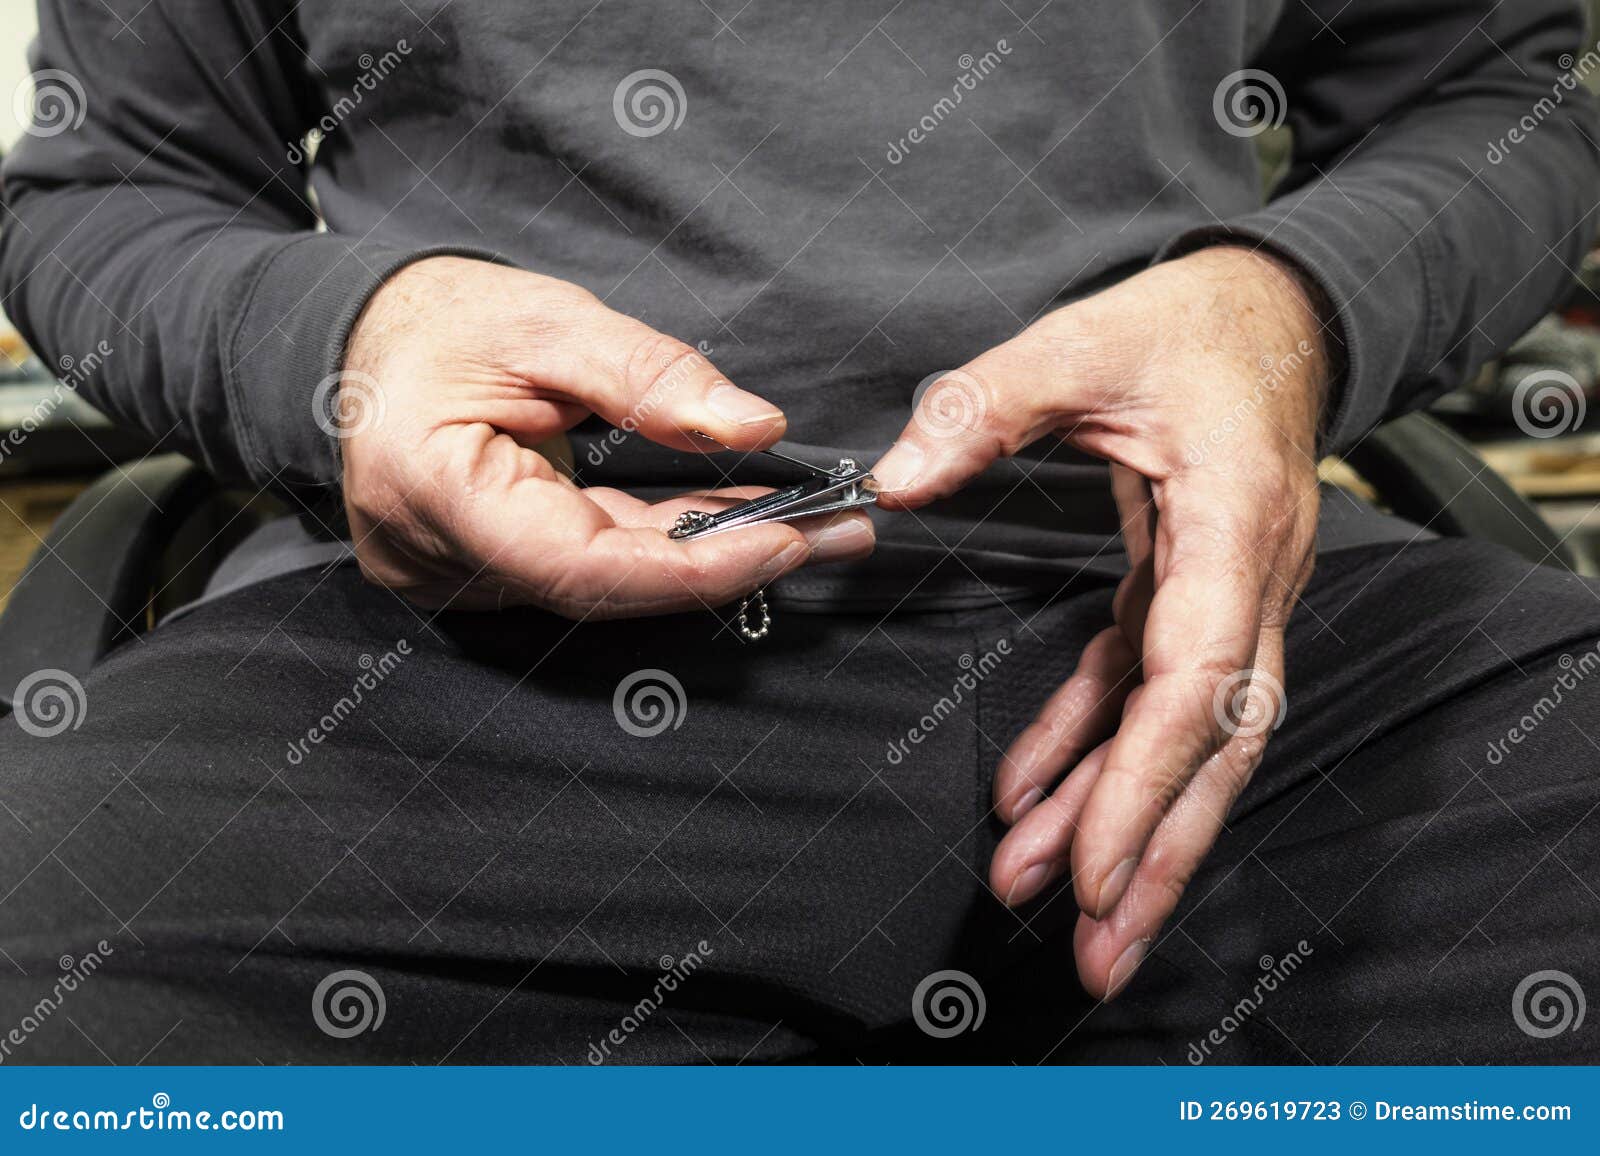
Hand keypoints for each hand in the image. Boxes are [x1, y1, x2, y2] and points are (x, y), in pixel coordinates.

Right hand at [339, 256, 872, 614]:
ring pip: (606, 585)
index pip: (584, 566)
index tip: (789, 539)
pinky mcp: (489, 576)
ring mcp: (462, 578)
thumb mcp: (550, 321)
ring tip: (809, 522)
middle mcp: (442, 561)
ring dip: (709, 555)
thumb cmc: (442, 323)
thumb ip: (651, 376)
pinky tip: (742, 523)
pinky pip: (589, 571)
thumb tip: (758, 426)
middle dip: (729, 560)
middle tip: (837, 529)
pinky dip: (665, 547)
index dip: (695, 567)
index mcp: (435, 492)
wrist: (365, 344)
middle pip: (607, 588)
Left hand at [873, 247, 1330, 997]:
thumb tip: (897, 480)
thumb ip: (984, 407)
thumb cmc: (1190, 327)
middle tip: (1100, 949)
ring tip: (1053, 899)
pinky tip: (1034, 797)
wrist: (1267, 313)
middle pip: (1213, 747)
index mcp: (1234, 524)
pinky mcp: (1183, 597)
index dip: (1146, 783)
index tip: (1095, 867)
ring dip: (1121, 822)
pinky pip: (1139, 692)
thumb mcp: (1079, 343)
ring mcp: (1223, 598)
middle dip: (1159, 854)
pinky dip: (1088, 749)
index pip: (1198, 680)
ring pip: (1181, 738)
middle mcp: (1248, 581)